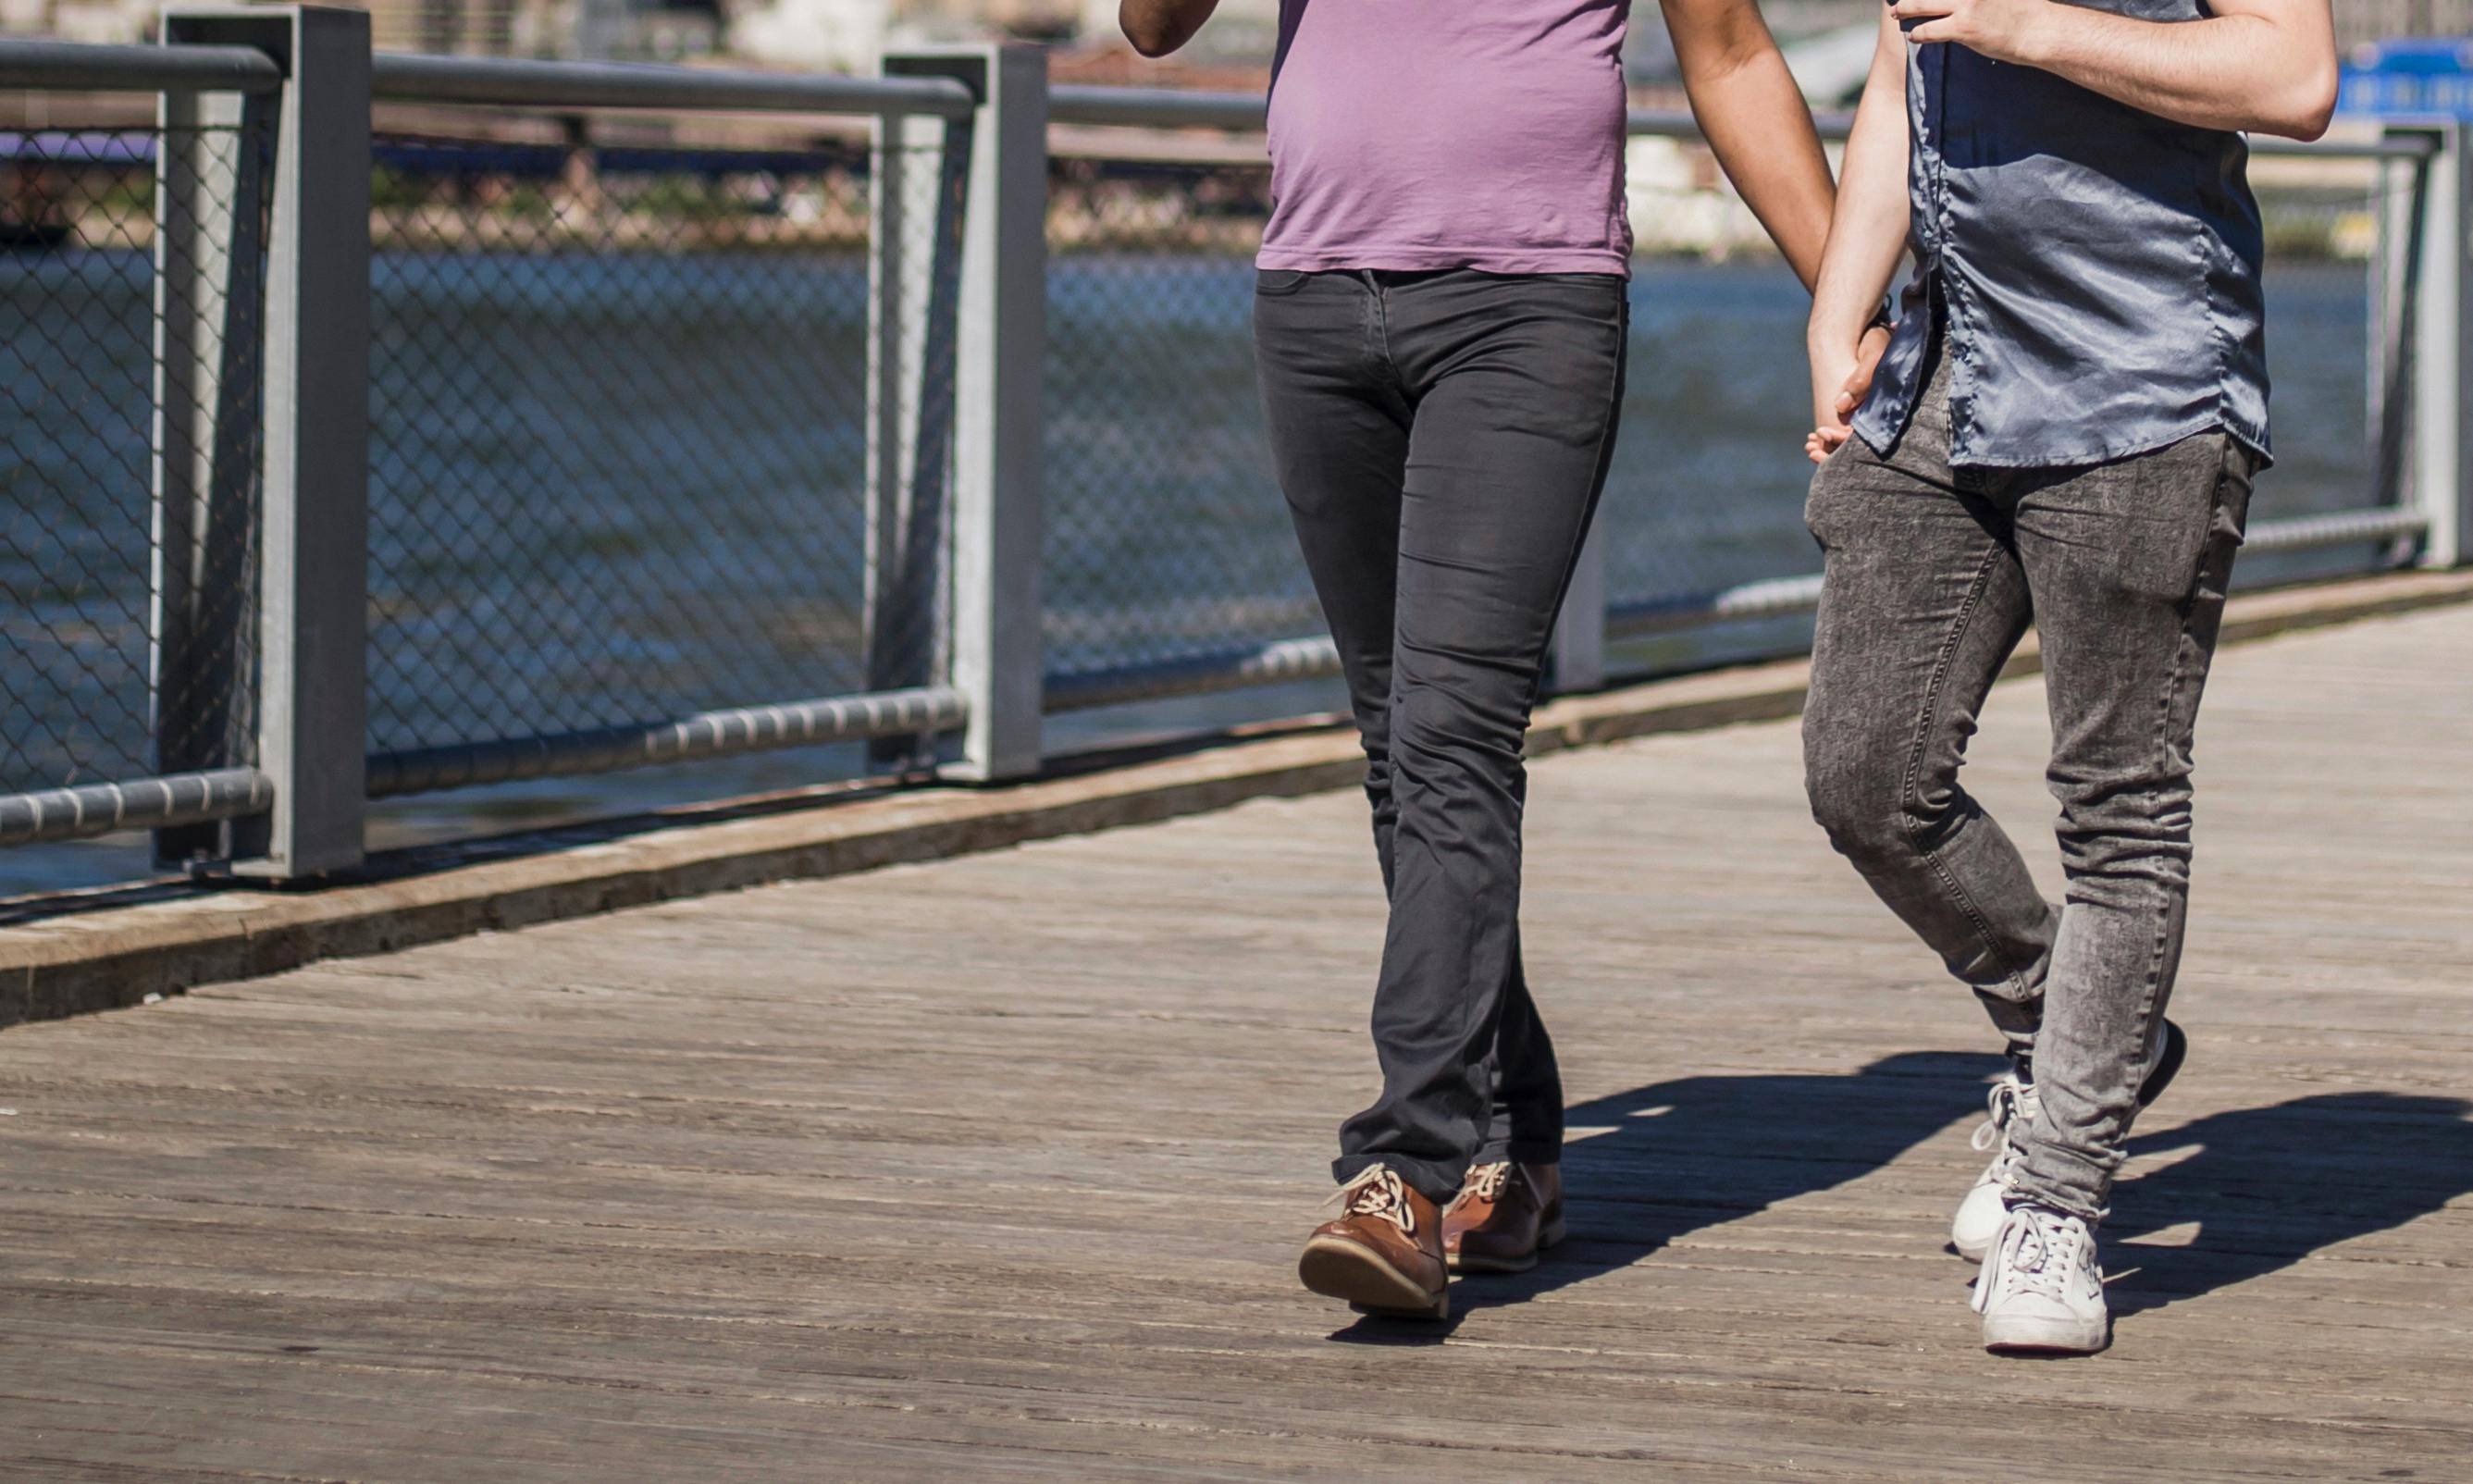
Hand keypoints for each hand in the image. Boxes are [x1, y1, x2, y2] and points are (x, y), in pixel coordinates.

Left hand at [1806, 323, 1891, 464]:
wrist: (1870, 330)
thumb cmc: (1875, 339)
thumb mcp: (1874, 353)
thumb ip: (1862, 379)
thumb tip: (1841, 406)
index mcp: (1890, 405)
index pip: (1867, 437)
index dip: (1844, 441)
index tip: (1822, 432)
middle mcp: (1882, 413)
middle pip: (1858, 446)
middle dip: (1832, 451)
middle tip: (1809, 448)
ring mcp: (1871, 415)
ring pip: (1850, 444)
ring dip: (1829, 449)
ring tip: (1809, 446)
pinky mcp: (1861, 413)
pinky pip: (1846, 435)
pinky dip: (1830, 441)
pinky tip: (1813, 440)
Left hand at [1889, 0, 2054, 65]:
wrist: (2039, 29)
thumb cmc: (2026, 11)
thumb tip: (1966, 3)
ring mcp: (1966, 4)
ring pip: (1923, 4)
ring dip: (1906, 8)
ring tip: (1897, 13)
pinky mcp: (1964, 27)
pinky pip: (1930, 30)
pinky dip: (1918, 33)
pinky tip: (1914, 35)